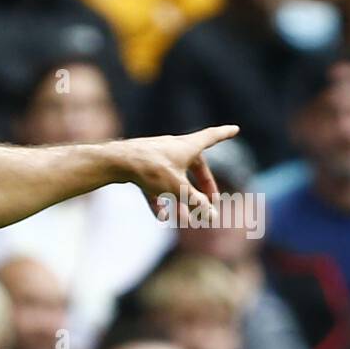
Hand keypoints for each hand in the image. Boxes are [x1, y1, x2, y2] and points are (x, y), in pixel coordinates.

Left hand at [113, 125, 240, 223]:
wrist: (115, 162)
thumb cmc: (150, 169)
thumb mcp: (178, 187)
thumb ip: (196, 203)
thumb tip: (212, 217)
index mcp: (188, 146)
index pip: (212, 137)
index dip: (224, 134)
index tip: (234, 129)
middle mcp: (173, 148)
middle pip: (195, 166)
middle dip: (203, 185)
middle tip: (210, 201)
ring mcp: (157, 157)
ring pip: (174, 179)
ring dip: (180, 199)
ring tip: (185, 219)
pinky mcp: (141, 167)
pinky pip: (155, 185)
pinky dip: (160, 199)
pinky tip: (161, 217)